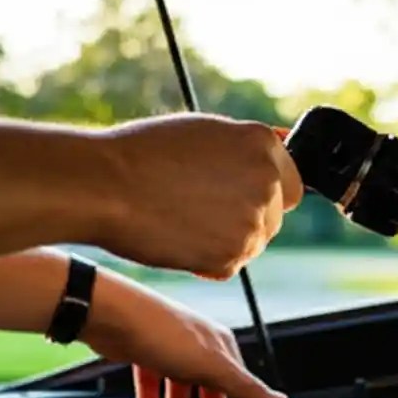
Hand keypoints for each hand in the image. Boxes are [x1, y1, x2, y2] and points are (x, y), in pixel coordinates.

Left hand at [80, 264, 289, 397]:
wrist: (111, 316)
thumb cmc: (162, 332)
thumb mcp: (212, 366)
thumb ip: (246, 388)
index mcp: (220, 343)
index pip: (240, 381)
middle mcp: (198, 343)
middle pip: (208, 386)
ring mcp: (170, 348)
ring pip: (179, 388)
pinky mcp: (144, 353)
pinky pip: (153, 385)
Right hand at [98, 113, 303, 278]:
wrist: (106, 187)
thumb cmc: (142, 154)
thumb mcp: (203, 132)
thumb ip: (243, 147)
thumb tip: (280, 146)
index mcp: (262, 143)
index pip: (291, 179)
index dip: (264, 190)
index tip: (237, 195)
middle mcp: (267, 180)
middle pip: (276, 214)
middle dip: (247, 216)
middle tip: (201, 210)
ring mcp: (253, 221)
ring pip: (254, 242)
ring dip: (227, 239)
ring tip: (182, 220)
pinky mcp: (233, 256)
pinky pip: (230, 265)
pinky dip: (208, 260)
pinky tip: (177, 238)